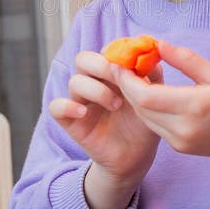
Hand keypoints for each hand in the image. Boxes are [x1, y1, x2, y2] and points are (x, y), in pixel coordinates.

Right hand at [49, 50, 162, 208]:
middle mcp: (93, 83)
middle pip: (83, 59)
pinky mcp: (71, 121)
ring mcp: (80, 101)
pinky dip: (68, 106)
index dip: (117, 53)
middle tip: (120, 79)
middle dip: (101, 65)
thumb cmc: (143, 124)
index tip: (135, 65)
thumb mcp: (153, 99)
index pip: (105, 51)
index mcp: (111, 74)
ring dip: (96, 90)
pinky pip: (56, 106)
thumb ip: (152, 77)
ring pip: (74, 82)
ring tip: (117, 105)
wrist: (136, 157)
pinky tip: (85, 113)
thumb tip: (152, 54)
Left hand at [110, 40, 209, 183]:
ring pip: (144, 118)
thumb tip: (158, 44)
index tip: (120, 62)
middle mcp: (184, 128)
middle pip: (140, 107)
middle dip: (126, 86)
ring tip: (131, 77)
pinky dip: (146, 109)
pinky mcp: (179, 147)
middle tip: (120, 66)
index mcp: (194, 106)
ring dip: (134, 98)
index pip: (146, 96)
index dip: (127, 80)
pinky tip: (147, 94)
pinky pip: (154, 126)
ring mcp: (180, 141)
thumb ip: (185, 59)